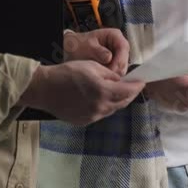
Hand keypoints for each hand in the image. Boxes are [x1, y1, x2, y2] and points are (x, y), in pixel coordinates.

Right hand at [21, 61, 144, 125]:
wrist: (45, 89)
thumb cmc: (67, 73)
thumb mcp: (92, 66)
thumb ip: (110, 75)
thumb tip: (120, 80)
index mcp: (103, 91)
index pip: (128, 91)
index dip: (137, 86)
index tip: (142, 82)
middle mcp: (100, 107)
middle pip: (122, 102)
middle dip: (130, 94)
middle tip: (133, 86)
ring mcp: (92, 116)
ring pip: (112, 109)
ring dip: (117, 100)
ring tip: (117, 91)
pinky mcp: (84, 121)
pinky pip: (100, 114)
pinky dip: (104, 106)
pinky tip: (100, 98)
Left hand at [62, 28, 129, 74]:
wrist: (72, 50)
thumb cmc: (79, 45)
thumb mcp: (87, 47)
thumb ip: (98, 51)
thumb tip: (109, 57)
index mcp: (114, 35)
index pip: (123, 48)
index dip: (120, 60)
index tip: (112, 70)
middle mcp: (119, 44)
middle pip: (124, 59)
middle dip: (116, 69)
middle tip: (105, 77)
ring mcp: (118, 55)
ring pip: (122, 67)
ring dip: (113, 74)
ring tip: (101, 77)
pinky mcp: (115, 64)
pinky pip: (117, 72)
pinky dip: (110, 76)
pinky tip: (102, 77)